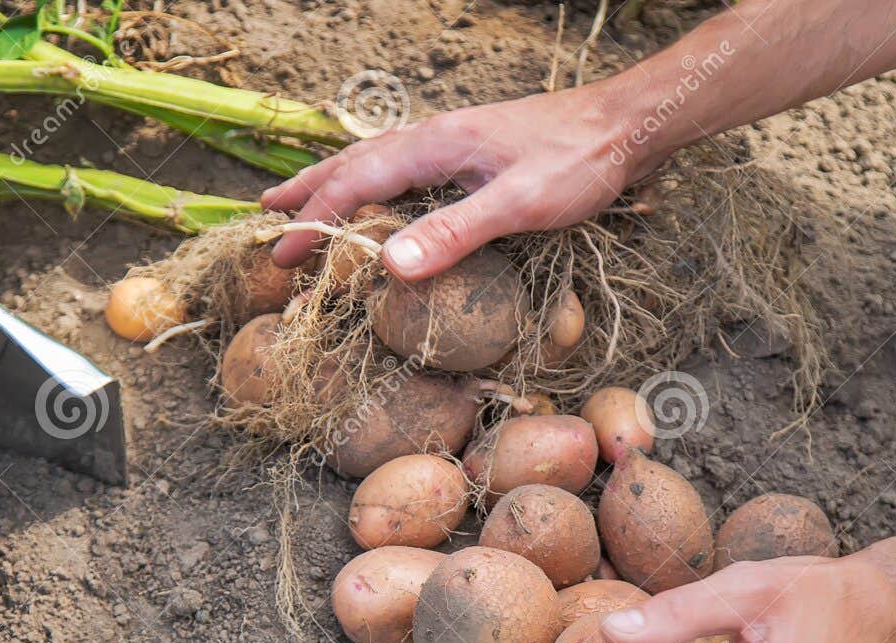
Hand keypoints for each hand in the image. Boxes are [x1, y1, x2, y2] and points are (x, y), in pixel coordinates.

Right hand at [262, 85, 651, 279]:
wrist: (627, 124)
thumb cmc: (579, 162)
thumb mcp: (519, 205)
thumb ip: (454, 233)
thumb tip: (388, 264)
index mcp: (435, 145)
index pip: (356, 184)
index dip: (316, 222)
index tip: (284, 256)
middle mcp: (436, 136)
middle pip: (355, 164)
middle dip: (310, 193)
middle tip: (267, 219)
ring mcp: (454, 141)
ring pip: (377, 161)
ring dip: (336, 182)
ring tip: (303, 198)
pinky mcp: (473, 151)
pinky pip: (404, 166)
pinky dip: (374, 182)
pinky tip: (381, 195)